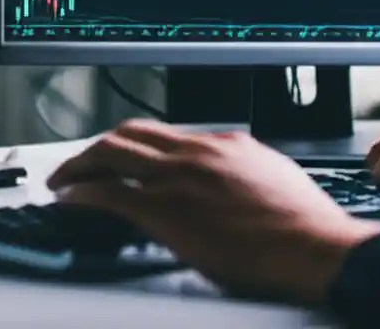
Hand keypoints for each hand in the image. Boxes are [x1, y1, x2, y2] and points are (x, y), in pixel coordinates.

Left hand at [47, 120, 379, 304]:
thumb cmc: (305, 225)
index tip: (126, 157)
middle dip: (100, 145)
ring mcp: (178, 177)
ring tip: (64, 177)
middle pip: (131, 133)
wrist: (315, 246)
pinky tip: (69, 198)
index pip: (167, 134)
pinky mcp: (165, 209)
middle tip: (82, 161)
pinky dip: (82, 192)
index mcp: (225, 144)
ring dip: (81, 163)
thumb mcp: (275, 180)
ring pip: (112, 152)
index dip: (138, 145)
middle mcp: (196, 151)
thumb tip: (235, 180)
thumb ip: (246, 172)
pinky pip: (109, 192)